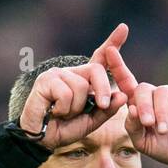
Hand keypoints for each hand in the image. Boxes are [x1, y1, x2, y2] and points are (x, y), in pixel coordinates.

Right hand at [17, 24, 131, 149]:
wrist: (43, 139)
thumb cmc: (66, 128)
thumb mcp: (92, 121)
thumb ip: (107, 109)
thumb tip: (123, 95)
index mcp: (85, 80)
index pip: (100, 59)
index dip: (112, 42)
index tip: (124, 28)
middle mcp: (72, 73)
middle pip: (96, 71)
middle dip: (103, 90)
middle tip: (100, 105)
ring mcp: (58, 74)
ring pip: (81, 86)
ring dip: (76, 107)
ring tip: (64, 113)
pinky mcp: (45, 80)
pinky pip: (66, 93)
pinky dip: (64, 108)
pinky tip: (54, 111)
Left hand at [97, 32, 167, 167]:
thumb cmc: (166, 149)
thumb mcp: (143, 142)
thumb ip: (133, 127)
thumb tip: (129, 108)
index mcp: (140, 104)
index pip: (126, 82)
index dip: (117, 66)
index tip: (108, 50)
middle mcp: (155, 95)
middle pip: (142, 89)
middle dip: (144, 106)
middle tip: (149, 124)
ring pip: (160, 93)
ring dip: (161, 113)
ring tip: (164, 129)